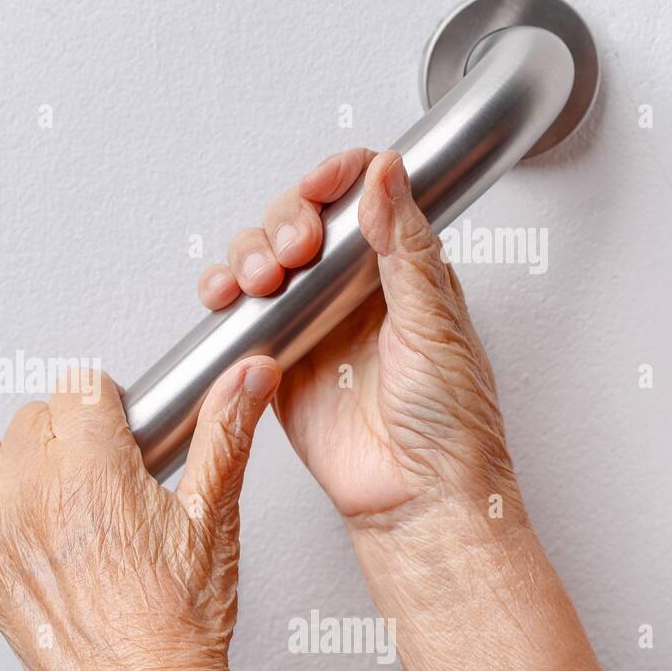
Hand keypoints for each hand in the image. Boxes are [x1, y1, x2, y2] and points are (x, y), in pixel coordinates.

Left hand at [0, 361, 289, 670]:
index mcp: (91, 468)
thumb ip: (225, 431)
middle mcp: (35, 490)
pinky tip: (33, 532)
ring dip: (25, 467)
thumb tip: (248, 374)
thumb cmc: (178, 623)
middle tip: (106, 478)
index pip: (79, 386)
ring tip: (68, 503)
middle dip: (71, 436)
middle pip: (36, 416)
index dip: (109, 407)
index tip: (122, 432)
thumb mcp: (211, 515)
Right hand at [199, 149, 518, 530]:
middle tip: (295, 251)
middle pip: (300, 219)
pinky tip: (227, 299)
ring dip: (250, 253)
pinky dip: (222, 295)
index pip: (363, 196)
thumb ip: (405, 247)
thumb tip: (388, 174)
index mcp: (402, 268)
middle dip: (285, 220)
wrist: (416, 496)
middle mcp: (353, 289)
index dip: (335, 179)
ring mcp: (312, 322)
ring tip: (262, 279)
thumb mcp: (435, 324)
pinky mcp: (277, 358)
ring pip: (263, 258)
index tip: (321, 186)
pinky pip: (238, 314)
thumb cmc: (449, 424)